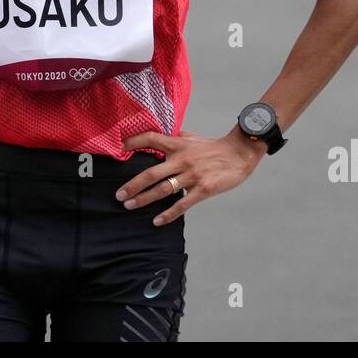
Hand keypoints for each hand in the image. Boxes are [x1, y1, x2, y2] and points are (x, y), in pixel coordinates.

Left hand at [116, 128, 266, 225]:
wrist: (239, 153)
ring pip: (163, 189)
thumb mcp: (191, 137)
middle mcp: (181, 159)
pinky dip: (168, 213)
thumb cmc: (213, 146)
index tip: (118, 148)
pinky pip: (182, 204)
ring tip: (130, 206)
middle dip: (133, 185)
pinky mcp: (203, 189)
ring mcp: (192, 175)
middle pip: (151, 172)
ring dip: (144, 199)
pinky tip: (157, 221)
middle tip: (119, 195)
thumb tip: (157, 137)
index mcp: (177, 145)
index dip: (134, 141)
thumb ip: (174, 138)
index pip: (151, 139)